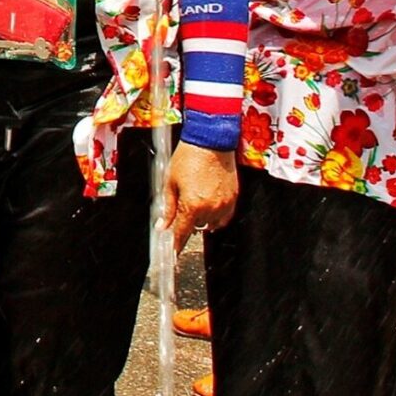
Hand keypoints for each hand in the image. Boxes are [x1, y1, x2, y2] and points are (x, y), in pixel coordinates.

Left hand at [162, 142, 237, 256]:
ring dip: (202, 218)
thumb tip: (162, 226)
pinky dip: (217, 216)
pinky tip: (209, 206)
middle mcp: (210, 208)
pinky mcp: (234, 198)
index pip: (182, 233)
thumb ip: (167, 207)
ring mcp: (224, 204)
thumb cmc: (188, 157)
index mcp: (191, 205)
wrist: (210, 141)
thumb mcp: (170, 182)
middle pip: (196, 227)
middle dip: (187, 221)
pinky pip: (225, 217)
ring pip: (211, 223)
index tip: (173, 254)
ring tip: (196, 200)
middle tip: (183, 206)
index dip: (176, 245)